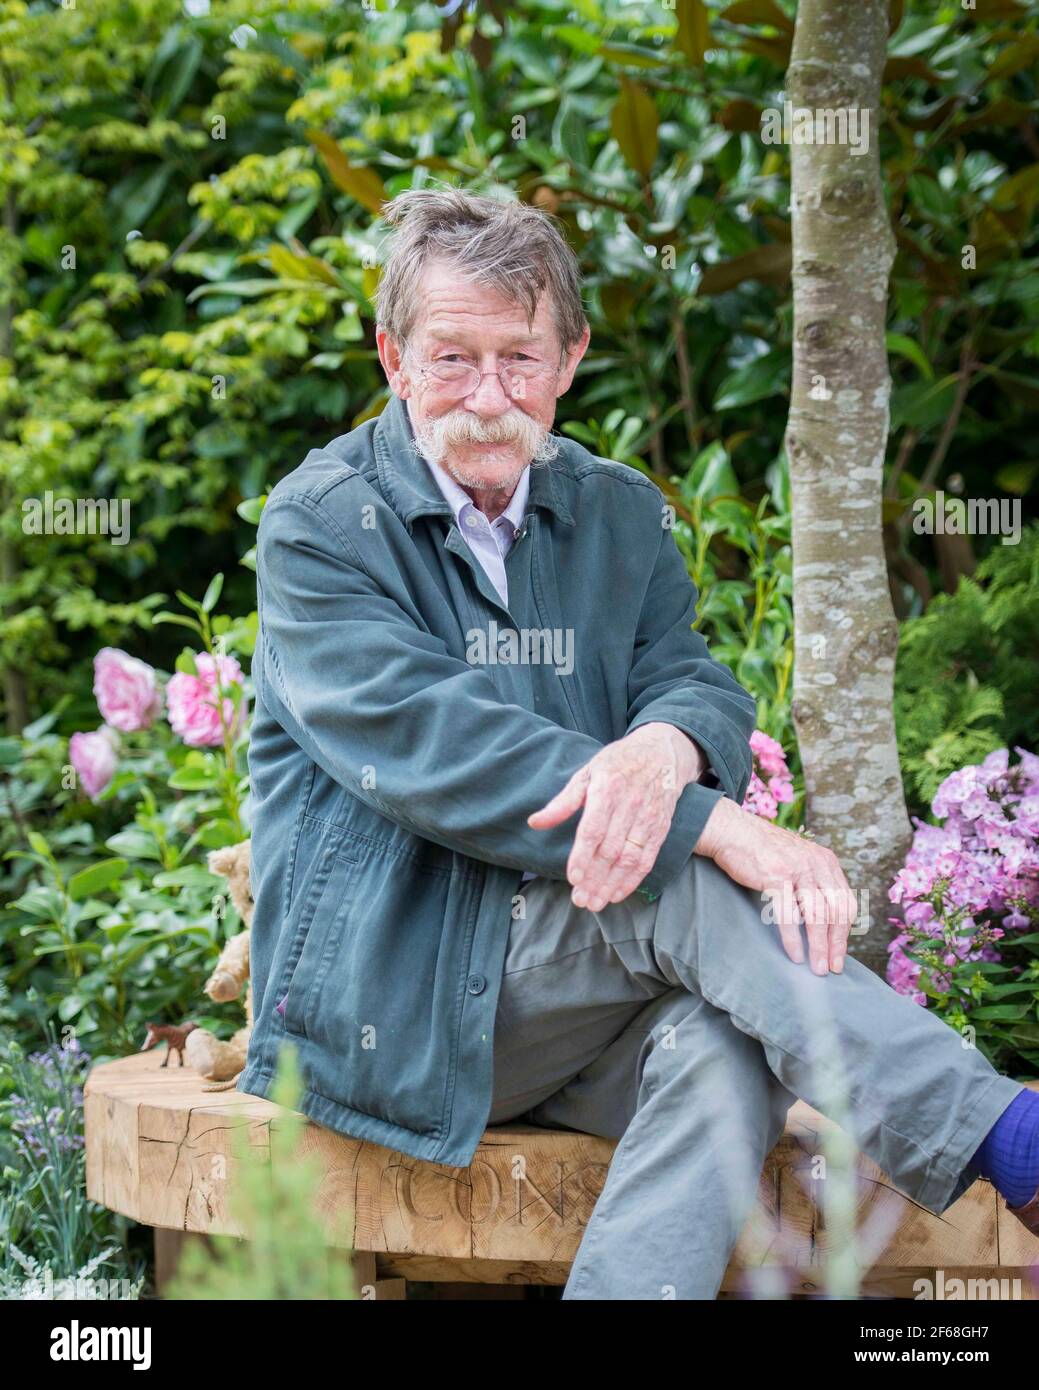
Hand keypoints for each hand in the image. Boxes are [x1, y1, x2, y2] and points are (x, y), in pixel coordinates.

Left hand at [527, 722, 705, 910]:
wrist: (662, 752)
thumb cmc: (617, 763)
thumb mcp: (586, 773)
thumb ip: (562, 802)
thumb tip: (535, 822)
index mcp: (607, 788)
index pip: (593, 828)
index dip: (583, 855)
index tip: (573, 878)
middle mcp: (630, 805)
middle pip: (611, 849)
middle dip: (594, 878)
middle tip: (580, 900)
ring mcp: (648, 818)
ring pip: (629, 858)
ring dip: (612, 884)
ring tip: (595, 903)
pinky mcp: (660, 828)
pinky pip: (648, 858)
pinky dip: (633, 880)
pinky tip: (618, 894)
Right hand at [694, 797, 856, 973]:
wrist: (733, 831)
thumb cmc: (763, 851)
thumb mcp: (798, 860)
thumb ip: (813, 883)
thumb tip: (822, 921)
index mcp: (826, 861)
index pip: (846, 902)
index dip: (846, 931)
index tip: (840, 953)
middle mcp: (817, 864)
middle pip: (837, 911)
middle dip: (837, 944)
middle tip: (833, 968)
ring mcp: (797, 870)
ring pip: (817, 916)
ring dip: (819, 947)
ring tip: (817, 968)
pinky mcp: (776, 877)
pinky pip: (789, 915)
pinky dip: (794, 939)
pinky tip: (795, 955)